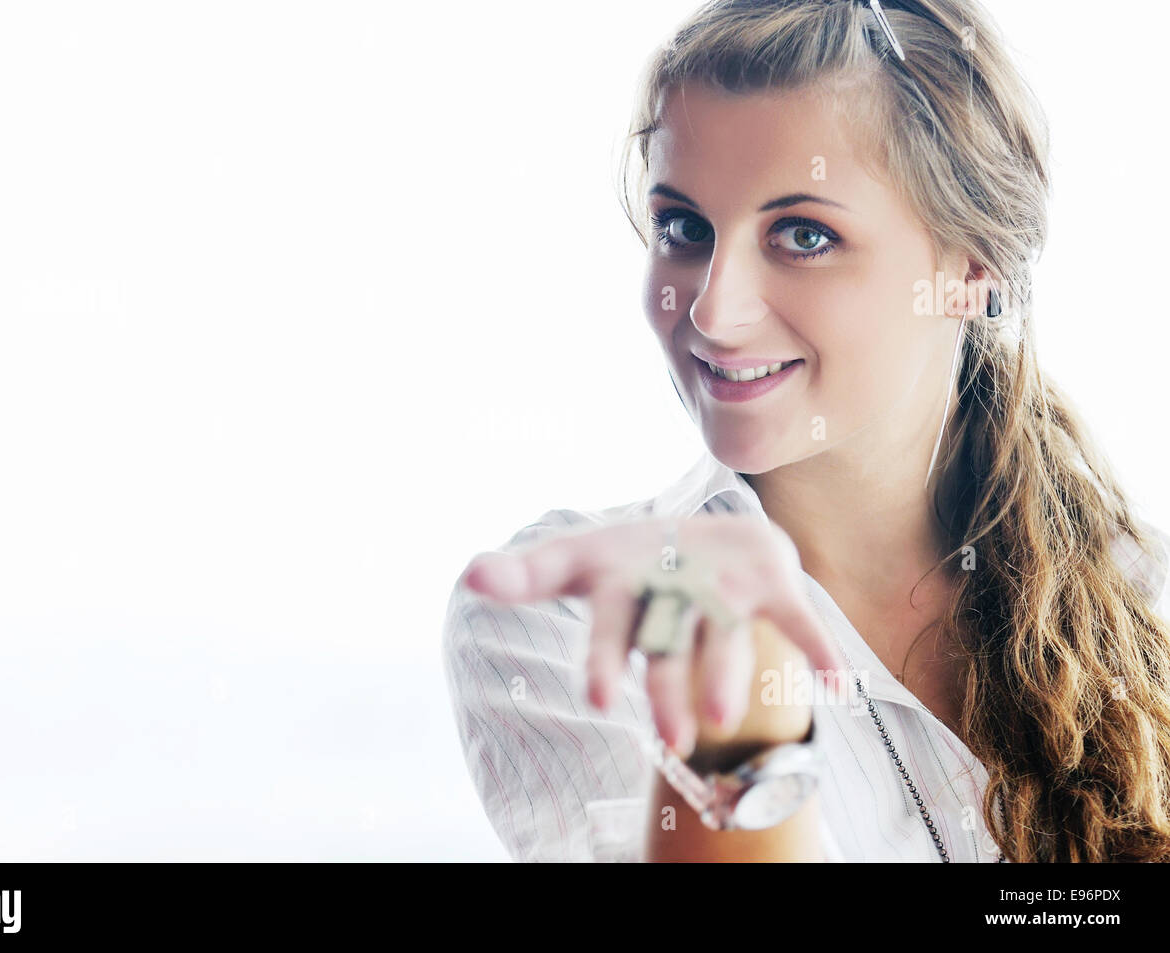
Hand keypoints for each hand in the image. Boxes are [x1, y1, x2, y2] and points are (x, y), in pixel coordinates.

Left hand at [461, 513, 848, 760]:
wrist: (705, 526)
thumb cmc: (628, 561)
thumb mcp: (575, 564)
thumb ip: (526, 575)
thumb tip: (467, 573)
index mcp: (624, 578)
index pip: (611, 621)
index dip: (606, 658)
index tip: (600, 700)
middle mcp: (675, 581)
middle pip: (669, 638)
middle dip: (669, 684)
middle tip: (668, 736)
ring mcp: (725, 583)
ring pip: (726, 634)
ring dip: (728, 674)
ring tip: (725, 719)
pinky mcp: (771, 586)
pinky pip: (800, 618)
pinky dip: (819, 649)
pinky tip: (837, 691)